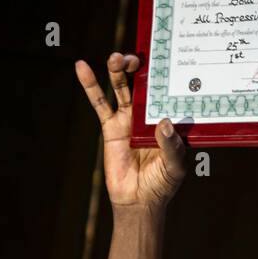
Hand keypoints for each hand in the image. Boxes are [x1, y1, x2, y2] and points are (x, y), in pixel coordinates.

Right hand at [75, 52, 188, 210]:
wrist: (138, 200)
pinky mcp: (111, 126)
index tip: (165, 58)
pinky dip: (91, 85)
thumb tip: (164, 123)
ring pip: (123, 87)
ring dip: (118, 70)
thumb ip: (172, 146)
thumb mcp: (174, 167)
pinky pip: (100, 103)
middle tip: (136, 58)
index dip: (166, 73)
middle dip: (141, 67)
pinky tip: (82, 67)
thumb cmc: (162, 184)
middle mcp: (150, 114)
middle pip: (144, 83)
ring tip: (116, 58)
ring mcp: (129, 118)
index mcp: (169, 119)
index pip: (169, 92)